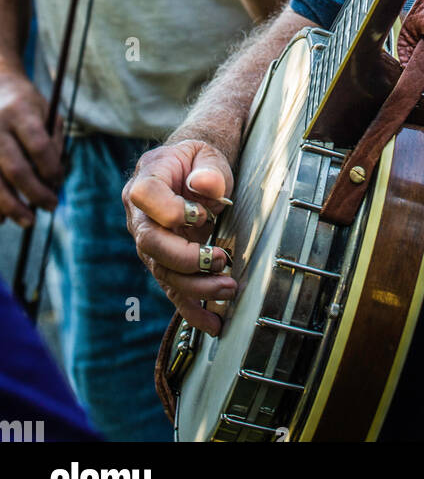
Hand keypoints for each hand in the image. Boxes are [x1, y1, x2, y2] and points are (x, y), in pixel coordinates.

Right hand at [0, 66, 63, 225]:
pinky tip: (2, 218)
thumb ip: (53, 144)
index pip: (39, 146)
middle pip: (16, 169)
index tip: (59, 181)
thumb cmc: (26, 105)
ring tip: (28, 221)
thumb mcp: (46, 112)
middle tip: (51, 207)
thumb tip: (53, 183)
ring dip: (11, 207)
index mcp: (20, 112)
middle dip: (35, 194)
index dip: (52, 169)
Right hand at [123, 139, 236, 334]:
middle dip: (187, 258)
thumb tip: (205, 186)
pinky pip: (172, 290)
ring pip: (163, 272)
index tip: (202, 214)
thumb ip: (207, 169)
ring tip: (228, 288)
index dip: (171, 210)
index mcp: (146, 179)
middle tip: (221, 259)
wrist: (189, 171)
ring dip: (196, 286)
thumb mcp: (205, 155)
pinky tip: (211, 323)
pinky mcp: (162, 263)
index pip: (145, 195)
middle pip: (151, 243)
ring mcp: (148, 243)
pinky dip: (192, 309)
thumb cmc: (196, 162)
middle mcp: (139, 216)